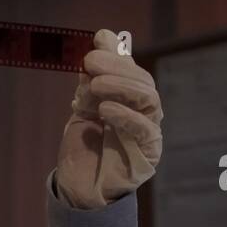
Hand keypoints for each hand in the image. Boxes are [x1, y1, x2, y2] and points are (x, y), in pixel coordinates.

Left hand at [55, 29, 162, 209]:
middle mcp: (144, 112)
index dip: (117, 54)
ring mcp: (149, 131)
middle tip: (90, 61)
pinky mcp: (148, 154)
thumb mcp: (83, 107)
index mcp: (130, 99)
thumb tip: (103, 39)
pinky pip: (145, 130)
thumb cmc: (83, 148)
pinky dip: (126, 115)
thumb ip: (91, 79)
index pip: (130, 70)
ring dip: (122, 87)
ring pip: (148, 100)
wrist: (77, 188)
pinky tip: (105, 108)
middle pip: (141, 82)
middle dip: (117, 67)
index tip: (97, 40)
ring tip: (96, 83)